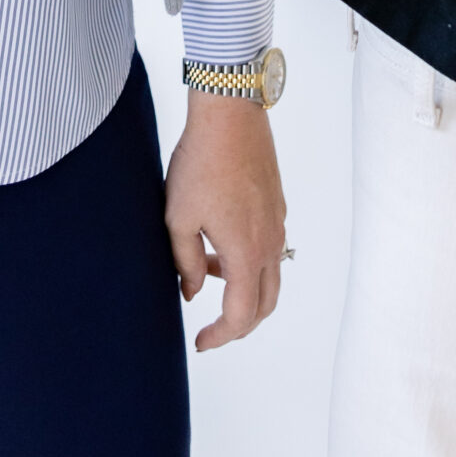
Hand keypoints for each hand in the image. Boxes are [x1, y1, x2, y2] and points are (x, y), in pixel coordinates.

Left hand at [165, 92, 286, 350]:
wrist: (230, 114)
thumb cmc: (201, 163)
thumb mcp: (179, 218)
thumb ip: (186, 263)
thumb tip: (193, 292)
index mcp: (247, 254)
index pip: (241, 316)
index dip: (221, 337)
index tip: (201, 342)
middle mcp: (270, 243)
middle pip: (265, 304)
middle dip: (239, 324)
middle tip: (212, 328)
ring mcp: (277, 223)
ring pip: (269, 275)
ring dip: (243, 289)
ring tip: (206, 273)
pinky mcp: (275, 204)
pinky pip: (269, 248)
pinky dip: (248, 261)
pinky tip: (218, 241)